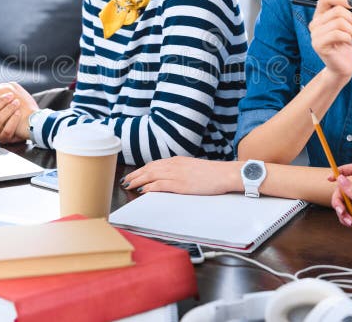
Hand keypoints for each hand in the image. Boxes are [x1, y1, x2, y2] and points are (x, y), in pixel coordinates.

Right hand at [0, 81, 38, 142]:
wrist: (31, 117)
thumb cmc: (15, 104)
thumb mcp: (1, 92)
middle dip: (0, 102)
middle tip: (11, 95)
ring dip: (8, 109)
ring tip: (16, 103)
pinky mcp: (4, 138)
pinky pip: (6, 130)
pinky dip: (13, 120)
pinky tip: (18, 113)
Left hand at [121, 156, 242, 194]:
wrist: (225, 174)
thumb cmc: (212, 174)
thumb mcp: (193, 168)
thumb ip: (181, 171)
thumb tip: (170, 178)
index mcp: (177, 160)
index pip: (154, 164)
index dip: (142, 170)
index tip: (134, 175)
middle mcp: (174, 164)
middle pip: (149, 168)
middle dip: (136, 175)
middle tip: (125, 181)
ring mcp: (177, 174)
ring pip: (151, 175)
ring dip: (138, 180)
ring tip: (129, 186)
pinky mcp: (181, 183)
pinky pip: (160, 184)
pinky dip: (150, 187)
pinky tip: (143, 191)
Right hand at [309, 0, 351, 81]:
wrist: (343, 66)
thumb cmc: (347, 44)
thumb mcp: (347, 25)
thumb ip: (345, 13)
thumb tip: (350, 5)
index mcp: (320, 16)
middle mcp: (314, 24)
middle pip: (338, 11)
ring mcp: (314, 35)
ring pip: (339, 22)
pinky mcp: (318, 45)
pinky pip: (338, 34)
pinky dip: (349, 38)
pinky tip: (350, 43)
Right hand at [328, 163, 351, 239]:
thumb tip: (340, 178)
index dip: (341, 170)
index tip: (330, 178)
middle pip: (342, 189)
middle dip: (338, 201)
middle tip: (340, 210)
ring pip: (342, 201)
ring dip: (341, 212)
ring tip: (348, 220)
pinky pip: (344, 211)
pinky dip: (344, 217)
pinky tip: (350, 223)